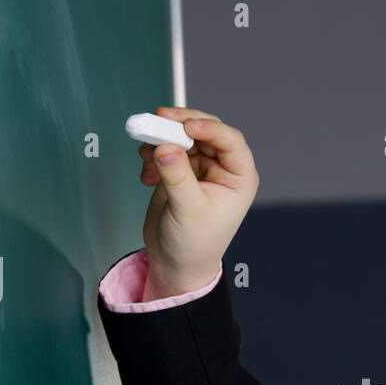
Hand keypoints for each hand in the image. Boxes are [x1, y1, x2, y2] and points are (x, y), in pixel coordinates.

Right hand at [138, 106, 258, 292]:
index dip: (209, 128)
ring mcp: (200, 167)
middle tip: (157, 120)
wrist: (175, 263)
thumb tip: (166, 146)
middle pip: (203, 131)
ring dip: (162, 139)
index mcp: (239, 178)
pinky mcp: (179, 170)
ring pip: (182, 137)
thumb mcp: (188, 210)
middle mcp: (222, 168)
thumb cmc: (194, 245)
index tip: (185, 126)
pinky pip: (166, 148)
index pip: (230, 141)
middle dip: (180, 126)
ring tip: (146, 154)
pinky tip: (147, 175)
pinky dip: (153, 154)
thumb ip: (177, 176)